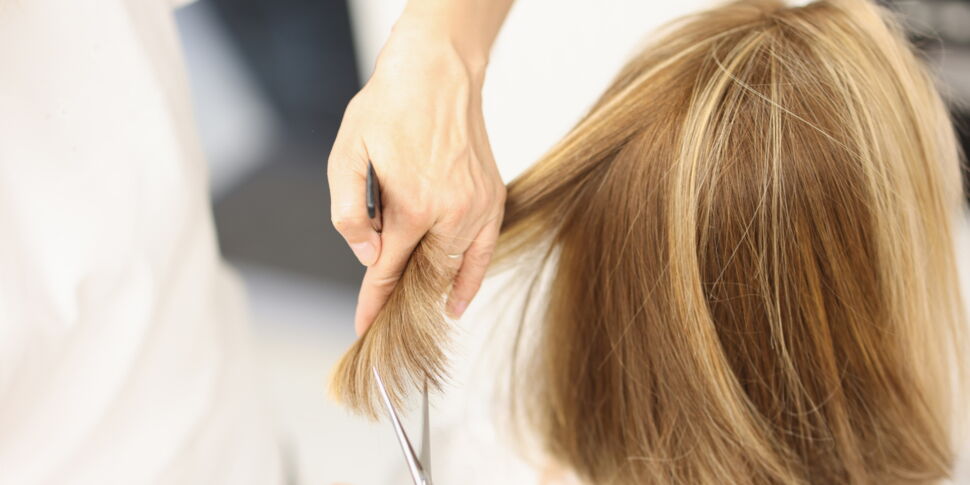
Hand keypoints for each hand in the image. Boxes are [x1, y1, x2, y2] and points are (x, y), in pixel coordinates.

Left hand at [328, 25, 505, 334]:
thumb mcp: (347, 154)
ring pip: (453, 268)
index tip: (364, 328)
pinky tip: (458, 303)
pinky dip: (471, 280)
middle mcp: (452, 214)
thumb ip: (349, 213)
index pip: (388, 270)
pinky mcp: (493, 198)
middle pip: (422, 275)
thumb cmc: (389, 107)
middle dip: (401, 301)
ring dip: (431, 293)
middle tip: (386, 326)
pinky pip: (484, 252)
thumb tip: (368, 255)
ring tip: (414, 316)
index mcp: (414, 206)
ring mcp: (478, 207)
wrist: (439, 71)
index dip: (373, 302)